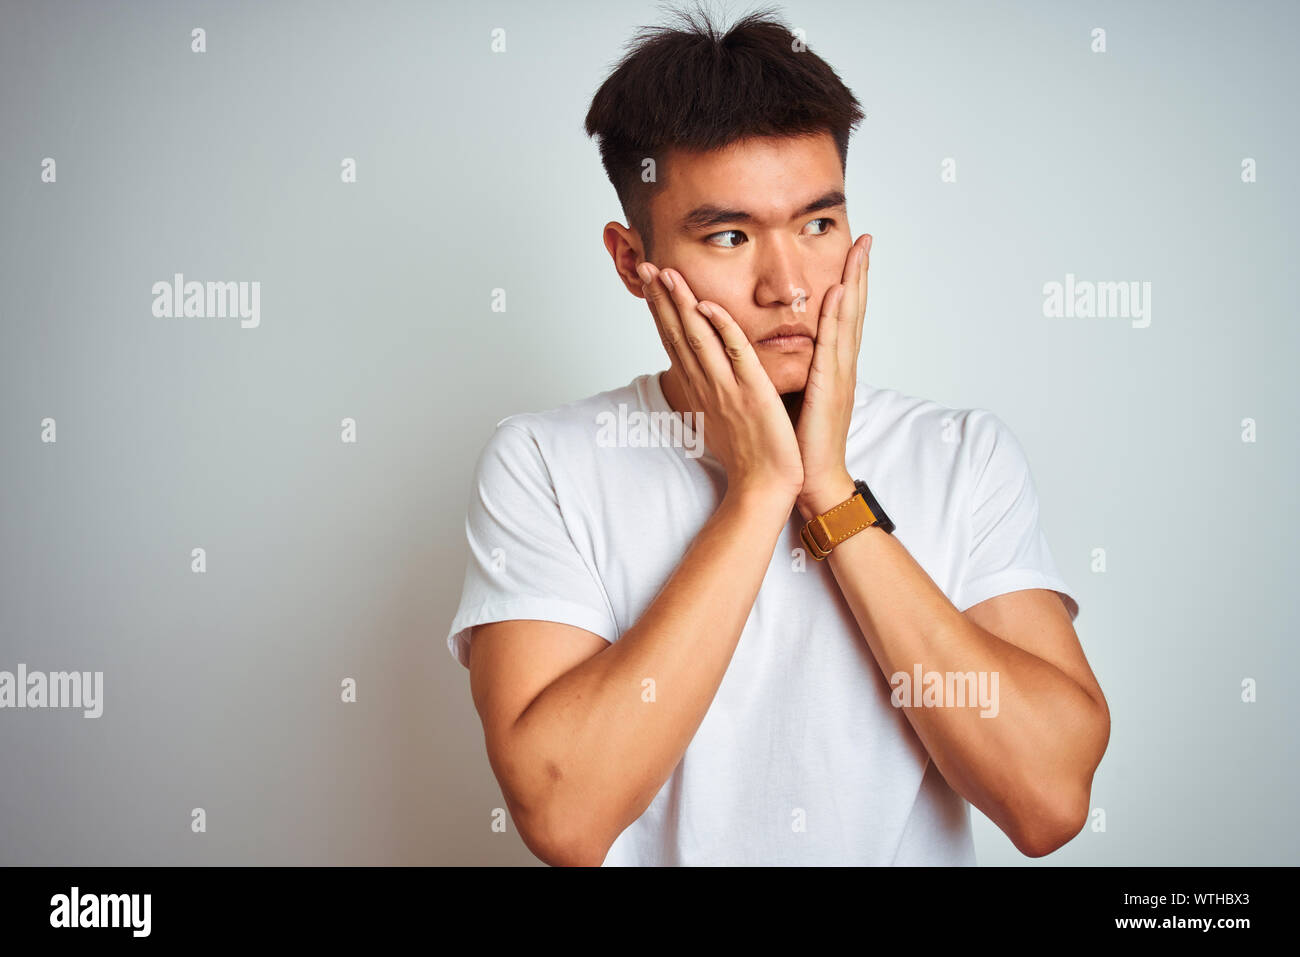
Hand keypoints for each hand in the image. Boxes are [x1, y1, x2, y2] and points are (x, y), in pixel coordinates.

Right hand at [637, 260, 803, 505]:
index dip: (660, 310)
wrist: (763, 487)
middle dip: (660, 299)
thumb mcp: (723, 418)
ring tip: (666, 274)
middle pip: (677, 334)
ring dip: (681, 304)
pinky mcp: (751, 393)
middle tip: (645, 266)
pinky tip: (707, 305)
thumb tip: (703, 378)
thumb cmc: (748, 456)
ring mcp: (726, 388)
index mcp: (702, 388)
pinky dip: (721, 328)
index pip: (675, 341)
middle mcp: (707, 384)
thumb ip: (713, 392)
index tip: (649, 283)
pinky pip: (734, 354)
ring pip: (698, 338)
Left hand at [794, 233, 871, 519]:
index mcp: (834, 370)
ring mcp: (839, 377)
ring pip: (848, 322)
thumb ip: (802, 374)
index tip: (854, 253)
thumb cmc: (804, 445)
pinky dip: (836, 318)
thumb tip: (791, 355)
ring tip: (858, 252)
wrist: (813, 481)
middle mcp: (842, 368)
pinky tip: (838, 293)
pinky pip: (830, 347)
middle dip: (860, 273)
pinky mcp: (827, 389)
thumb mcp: (803, 399)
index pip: (844, 318)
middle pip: (854, 311)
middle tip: (865, 239)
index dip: (851, 284)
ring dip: (853, 283)